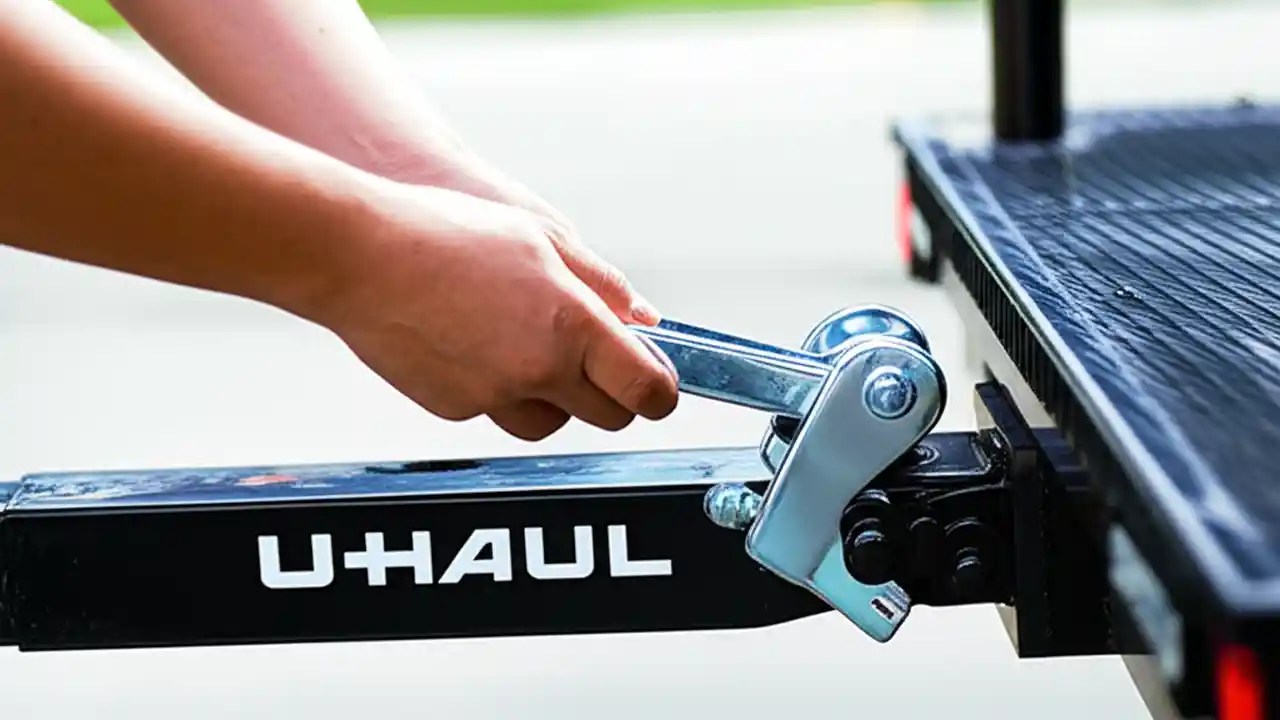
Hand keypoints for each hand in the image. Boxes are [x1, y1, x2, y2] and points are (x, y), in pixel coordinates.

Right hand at [301, 180, 679, 440]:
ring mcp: (493, 396)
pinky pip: (497, 412)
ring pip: (551, 423)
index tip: (659, 383)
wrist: (361, 255)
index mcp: (571, 325)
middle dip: (613, 393)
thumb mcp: (543, 237)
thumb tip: (642, 317)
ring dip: (555, 397)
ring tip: (528, 345)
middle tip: (598, 360)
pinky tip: (477, 343)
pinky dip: (501, 390)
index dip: (662, 392)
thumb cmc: (445, 233)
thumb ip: (603, 283)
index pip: (646, 390)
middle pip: (608, 417)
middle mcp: (537, 370)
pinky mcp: (454, 409)